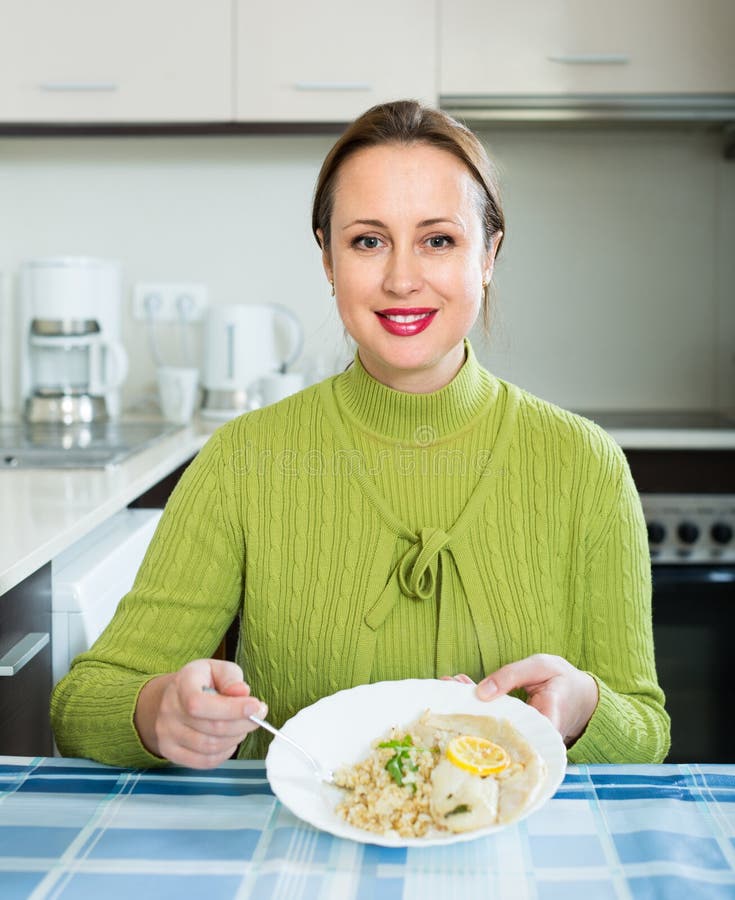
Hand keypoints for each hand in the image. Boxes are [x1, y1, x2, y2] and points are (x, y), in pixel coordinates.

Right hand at [134, 658, 266, 767]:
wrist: (175, 697)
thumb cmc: (202, 681)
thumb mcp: (217, 669)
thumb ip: (231, 678)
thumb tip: (242, 692)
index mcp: (182, 684)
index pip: (199, 703)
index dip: (231, 708)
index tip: (256, 706)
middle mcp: (169, 710)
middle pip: (211, 728)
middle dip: (242, 724)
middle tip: (258, 716)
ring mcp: (167, 734)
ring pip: (210, 747)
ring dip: (235, 738)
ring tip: (243, 726)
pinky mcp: (171, 752)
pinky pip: (204, 761)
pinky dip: (224, 754)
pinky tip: (231, 740)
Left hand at [442, 654, 598, 745]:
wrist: (581, 696)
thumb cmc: (563, 679)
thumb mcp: (541, 666)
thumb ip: (512, 676)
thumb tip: (480, 692)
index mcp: (546, 722)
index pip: (515, 734)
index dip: (486, 730)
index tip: (464, 717)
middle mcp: (533, 738)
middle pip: (495, 733)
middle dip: (468, 713)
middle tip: (447, 690)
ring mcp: (524, 737)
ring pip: (491, 727)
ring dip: (468, 706)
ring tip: (448, 686)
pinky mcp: (516, 732)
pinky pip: (494, 720)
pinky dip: (477, 705)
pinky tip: (460, 690)